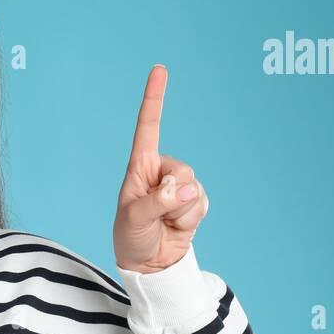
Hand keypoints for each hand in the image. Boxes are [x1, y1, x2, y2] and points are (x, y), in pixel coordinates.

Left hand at [112, 64, 209, 273]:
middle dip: (173, 196)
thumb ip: (158, 201)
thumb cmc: (131, 237)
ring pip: (195, 189)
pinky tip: (177, 226)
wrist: (149, 263)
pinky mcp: (194, 202)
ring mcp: (179, 186)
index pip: (148, 126)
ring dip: (181, 212)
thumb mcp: (134, 219)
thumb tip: (187, 188)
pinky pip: (202, 204)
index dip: (154, 98)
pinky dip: (190, 219)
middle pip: (183, 170)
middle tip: (156, 214)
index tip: (160, 70)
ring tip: (163, 222)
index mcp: (140, 166)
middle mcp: (161, 171)